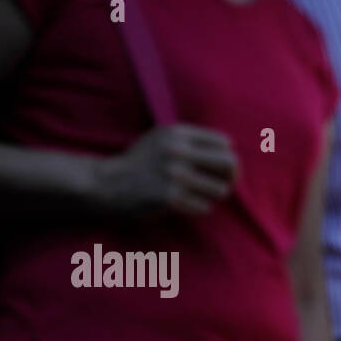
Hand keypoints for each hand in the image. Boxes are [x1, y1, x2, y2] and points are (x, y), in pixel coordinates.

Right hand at [89, 124, 237, 216]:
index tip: (220, 167)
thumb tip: (230, 147)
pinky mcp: (171, 197)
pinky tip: (186, 203)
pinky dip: (198, 207)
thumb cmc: (142, 161)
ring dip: (214, 194)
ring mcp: (175, 175)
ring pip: (220, 189)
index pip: (223, 144)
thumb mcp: (162, 138)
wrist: (109, 182)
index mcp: (177, 133)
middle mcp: (177, 151)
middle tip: (225, 183)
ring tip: (202, 194)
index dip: (226, 157)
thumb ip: (191, 139)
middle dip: (232, 176)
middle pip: (229, 164)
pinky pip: (204, 206)